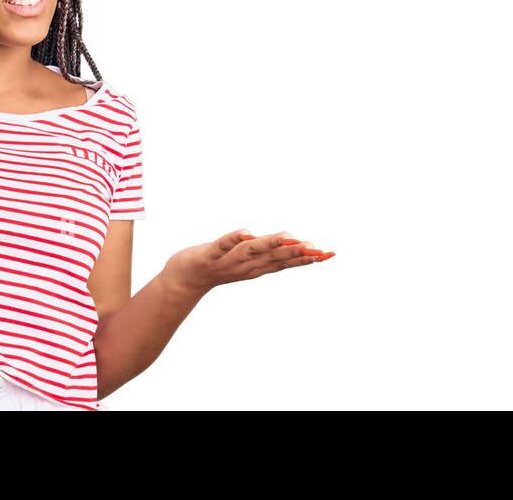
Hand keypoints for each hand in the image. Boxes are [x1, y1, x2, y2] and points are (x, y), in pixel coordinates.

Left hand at [163, 229, 336, 298]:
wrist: (183, 280)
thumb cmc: (217, 266)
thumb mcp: (247, 261)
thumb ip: (269, 254)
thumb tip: (292, 242)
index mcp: (257, 266)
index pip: (286, 262)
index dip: (307, 258)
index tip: (329, 254)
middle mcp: (246, 265)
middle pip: (274, 257)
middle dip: (296, 252)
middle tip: (318, 249)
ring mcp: (227, 260)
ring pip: (252, 250)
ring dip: (270, 245)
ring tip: (288, 237)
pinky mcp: (208, 254)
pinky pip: (222, 245)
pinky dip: (233, 239)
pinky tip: (245, 231)